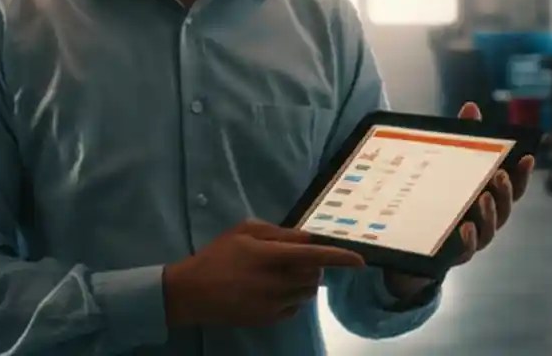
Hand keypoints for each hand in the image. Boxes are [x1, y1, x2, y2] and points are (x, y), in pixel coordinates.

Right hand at [163, 219, 365, 328]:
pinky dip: (291, 298)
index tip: (360, 261)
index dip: (340, 257)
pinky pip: (295, 309)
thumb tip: (305, 238)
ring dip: (302, 282)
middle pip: (314, 275)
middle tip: (295, 258)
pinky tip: (270, 290)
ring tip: (279, 274)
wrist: (192, 292)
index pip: (314, 255)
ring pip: (307, 293)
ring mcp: (273, 304)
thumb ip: (277, 233)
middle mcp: (275, 282)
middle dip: (313, 266)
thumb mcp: (242, 232)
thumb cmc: (216, 256)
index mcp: (269, 256)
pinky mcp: (269, 319)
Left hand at [383, 102, 536, 299]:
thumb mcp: (447, 166)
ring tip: (483, 198)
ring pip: (489, 230)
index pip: (512, 187)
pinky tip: (464, 226)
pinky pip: (465, 250)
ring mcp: (471, 239)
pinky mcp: (452, 255)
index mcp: (488, 198)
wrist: (407, 242)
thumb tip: (471, 107)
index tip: (527, 156)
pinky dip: (468, 239)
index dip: (523, 174)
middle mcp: (485, 220)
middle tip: (499, 175)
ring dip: (490, 213)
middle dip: (505, 191)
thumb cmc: (436, 199)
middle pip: (504, 208)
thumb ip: (462, 139)